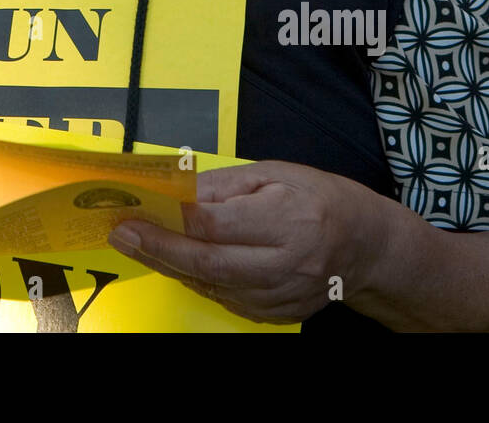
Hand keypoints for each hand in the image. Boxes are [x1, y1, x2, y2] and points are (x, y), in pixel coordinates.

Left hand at [106, 161, 385, 323]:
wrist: (365, 244)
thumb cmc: (317, 197)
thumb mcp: (273, 173)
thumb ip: (221, 185)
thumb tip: (175, 192)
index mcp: (288, 220)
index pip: (216, 226)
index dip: (171, 221)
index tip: (136, 211)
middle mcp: (287, 265)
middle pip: (209, 263)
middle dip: (159, 250)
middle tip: (123, 235)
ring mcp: (282, 296)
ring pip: (213, 285)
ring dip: (171, 266)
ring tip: (140, 244)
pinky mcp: (277, 314)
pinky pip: (226, 299)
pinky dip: (198, 280)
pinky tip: (178, 262)